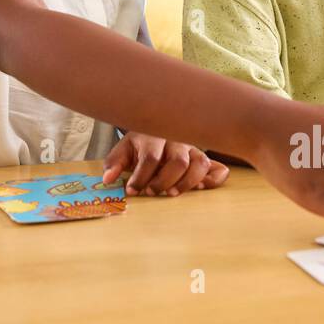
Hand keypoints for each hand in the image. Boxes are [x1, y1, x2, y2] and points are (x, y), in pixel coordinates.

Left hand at [102, 132, 228, 196]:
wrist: (154, 130)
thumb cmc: (139, 146)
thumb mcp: (123, 150)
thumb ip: (114, 164)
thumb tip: (107, 180)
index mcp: (154, 137)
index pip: (151, 157)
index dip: (141, 176)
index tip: (132, 190)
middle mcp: (176, 140)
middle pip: (178, 160)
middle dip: (164, 180)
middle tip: (152, 193)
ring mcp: (192, 149)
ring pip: (199, 163)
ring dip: (188, 181)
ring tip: (173, 194)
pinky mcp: (202, 159)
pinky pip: (216, 168)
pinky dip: (213, 179)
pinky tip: (202, 188)